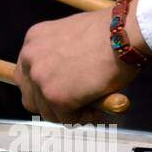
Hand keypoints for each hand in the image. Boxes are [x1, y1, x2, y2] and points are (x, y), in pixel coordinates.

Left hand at [15, 3, 148, 123]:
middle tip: (76, 104)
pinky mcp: (55, 97)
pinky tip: (101, 105)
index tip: (65, 92)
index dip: (45, 88)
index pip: (26, 75)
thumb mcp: (74, 36)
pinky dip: (85, 118)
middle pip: (30, 97)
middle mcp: (30, 58)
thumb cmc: (110, 32)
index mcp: (34, 40)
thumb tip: (67, 79)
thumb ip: (62, 56)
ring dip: (71, 112)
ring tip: (95, 103)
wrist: (125, 32)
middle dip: (51, 105)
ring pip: (48, 112)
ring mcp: (40, 78)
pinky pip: (67, 120)